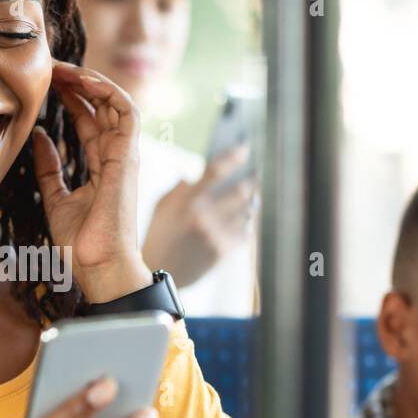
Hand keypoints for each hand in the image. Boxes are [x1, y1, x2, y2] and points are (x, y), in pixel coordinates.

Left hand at [31, 60, 150, 303]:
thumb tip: (38, 137)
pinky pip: (126, 112)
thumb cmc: (82, 243)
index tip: (45, 83)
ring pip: (115, 103)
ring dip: (91, 81)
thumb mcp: (55, 198)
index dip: (69, 98)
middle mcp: (115, 156)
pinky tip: (84, 80)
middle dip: (76, 83)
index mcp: (101, 165)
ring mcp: (124, 155)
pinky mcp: (129, 156)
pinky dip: (108, 92)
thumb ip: (49, 168)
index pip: (87, 120)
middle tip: (50, 67)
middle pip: (99, 107)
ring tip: (64, 68)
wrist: (98, 266)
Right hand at [142, 143, 257, 287]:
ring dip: (252, 202)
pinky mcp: (222, 251)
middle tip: (257, 174)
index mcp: (185, 201)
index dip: (233, 157)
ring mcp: (214, 235)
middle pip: (239, 191)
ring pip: (246, 212)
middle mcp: (202, 216)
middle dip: (251, 181)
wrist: (160, 269)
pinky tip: (247, 220)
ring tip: (254, 196)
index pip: (215, 171)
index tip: (245, 149)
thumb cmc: (160, 235)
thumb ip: (180, 189)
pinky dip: (247, 225)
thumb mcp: (162, 207)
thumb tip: (198, 174)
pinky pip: (246, 232)